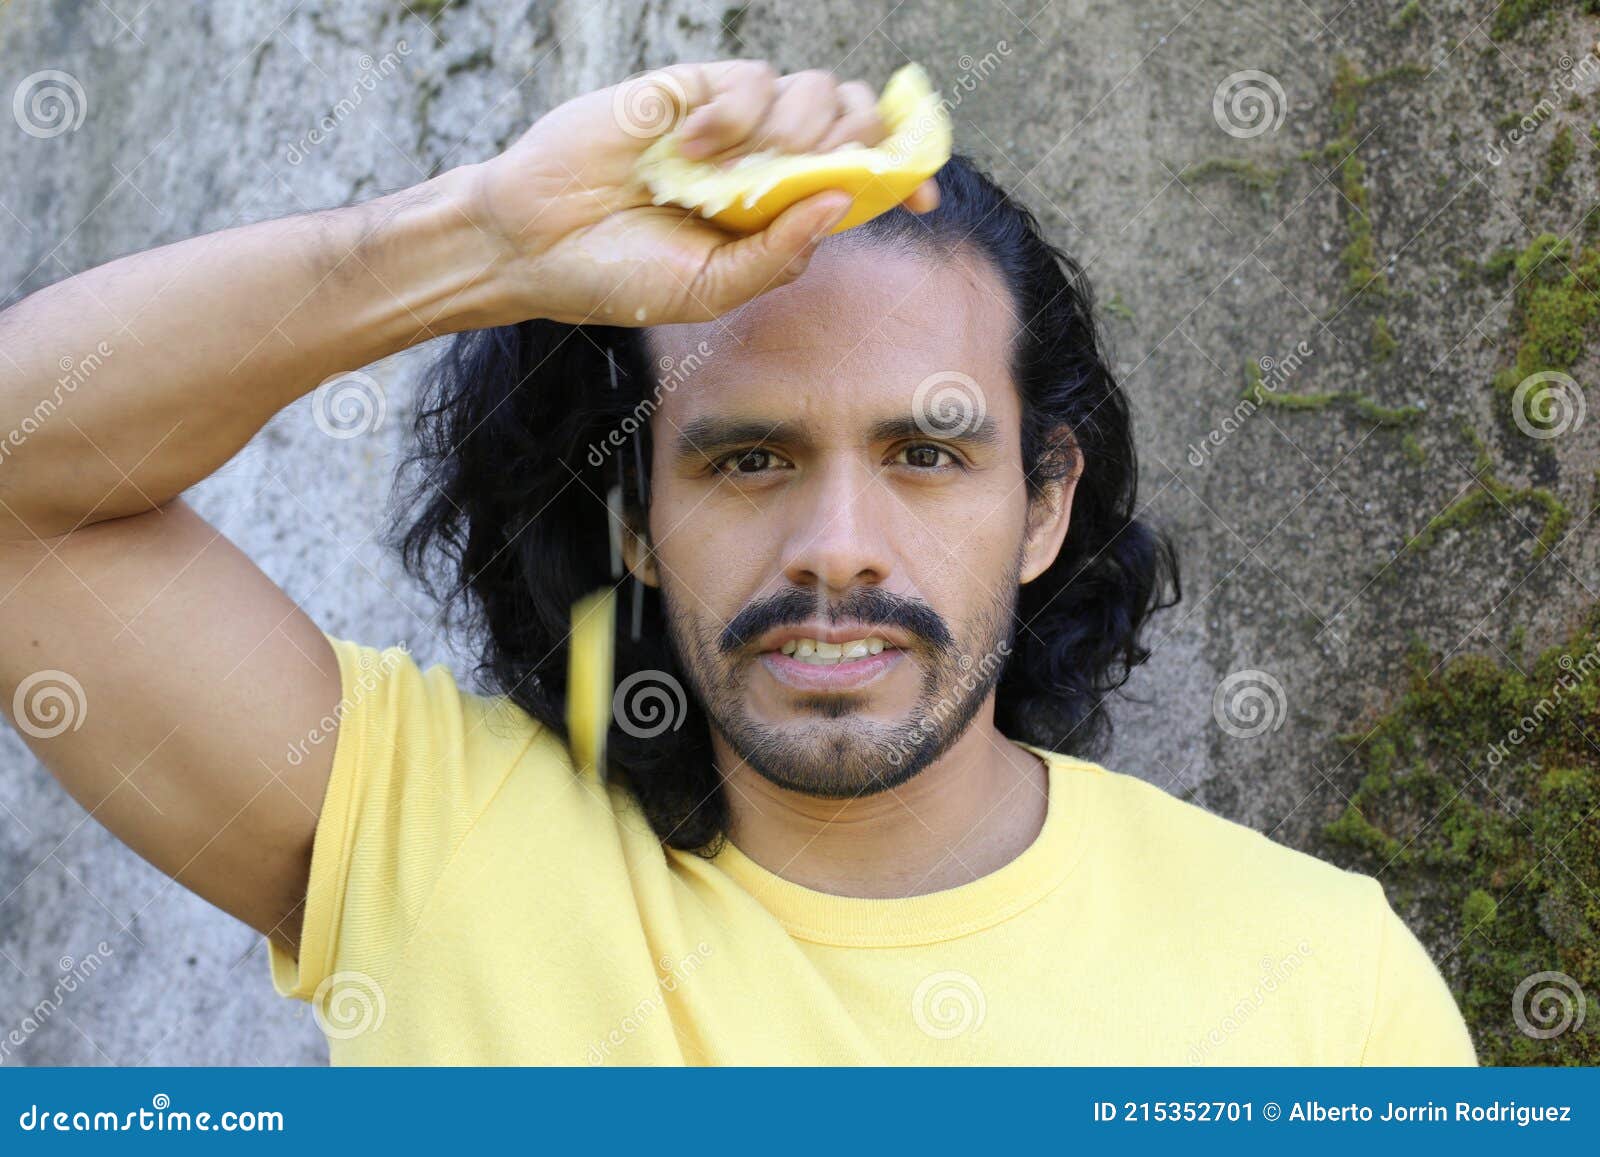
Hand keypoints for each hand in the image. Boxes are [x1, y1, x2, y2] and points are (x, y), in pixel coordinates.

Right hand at [465, 60, 939, 325]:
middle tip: (807, 176)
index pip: (863, 180)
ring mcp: (734, 124)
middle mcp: (768, 164)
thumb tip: (840, 202)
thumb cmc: (618, 277)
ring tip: (734, 178)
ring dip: (796, 131)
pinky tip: (690, 152)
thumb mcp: (709, 290)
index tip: (924, 195)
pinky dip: (734, 116)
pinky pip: (753, 79)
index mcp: (782, 215)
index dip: (903, 175)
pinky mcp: (695, 89)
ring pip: (816, 92)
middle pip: (854, 124)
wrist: (533, 243)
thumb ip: (776, 256)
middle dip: (853, 146)